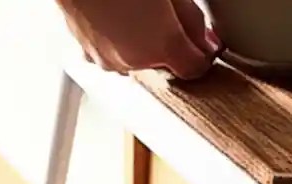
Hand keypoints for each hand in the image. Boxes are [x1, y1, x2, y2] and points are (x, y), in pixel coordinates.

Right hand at [55, 0, 220, 78]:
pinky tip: (118, 12)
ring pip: (138, 58)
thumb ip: (192, 21)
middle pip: (165, 63)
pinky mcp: (86, 50)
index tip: (204, 41)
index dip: (203, 54)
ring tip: (137, 8)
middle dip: (170, 43)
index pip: (195, 68)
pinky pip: (113, 51)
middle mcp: (133, 60)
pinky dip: (119, 37)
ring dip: (143, 40)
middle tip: (167, 12)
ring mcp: (106, 57)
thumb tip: (204, 41)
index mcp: (161, 44)